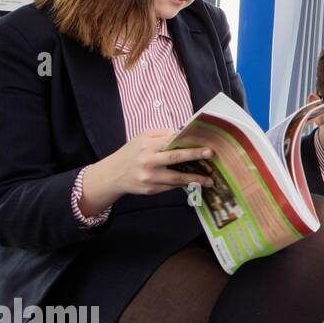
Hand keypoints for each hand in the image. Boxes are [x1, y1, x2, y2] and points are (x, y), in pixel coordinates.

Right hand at [80, 130, 213, 215]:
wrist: (113, 175)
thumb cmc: (131, 153)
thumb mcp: (142, 138)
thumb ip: (162, 134)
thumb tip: (183, 133)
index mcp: (147, 146)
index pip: (171, 142)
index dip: (188, 142)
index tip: (203, 142)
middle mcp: (148, 162)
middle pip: (175, 158)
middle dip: (194, 156)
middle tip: (211, 154)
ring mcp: (149, 177)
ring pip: (176, 178)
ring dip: (195, 178)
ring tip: (210, 180)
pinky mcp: (151, 189)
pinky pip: (171, 186)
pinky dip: (184, 184)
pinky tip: (195, 182)